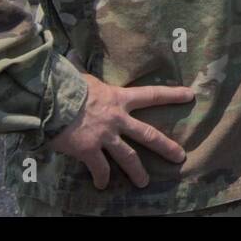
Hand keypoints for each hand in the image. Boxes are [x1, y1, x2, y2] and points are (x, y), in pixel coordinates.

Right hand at [46, 73, 194, 189]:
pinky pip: (100, 168)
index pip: (152, 94)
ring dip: (137, 172)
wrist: (50, 100)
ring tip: (144, 183)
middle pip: (148, 134)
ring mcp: (105, 136)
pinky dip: (101, 178)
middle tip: (180, 157)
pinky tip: (101, 186)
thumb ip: (85, 74)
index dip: (172, 95)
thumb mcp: (83, 76)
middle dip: (166, 147)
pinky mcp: (89, 150)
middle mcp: (117, 118)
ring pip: (128, 157)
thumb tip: (72, 55)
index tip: (190, 96)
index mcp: (119, 98)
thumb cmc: (66, 84)